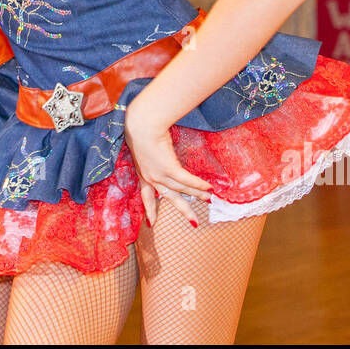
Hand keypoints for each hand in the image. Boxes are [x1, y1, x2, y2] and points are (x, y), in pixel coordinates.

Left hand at [123, 100, 211, 227]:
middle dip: (184, 210)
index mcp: (142, 173)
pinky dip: (199, 184)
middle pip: (170, 198)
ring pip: (181, 189)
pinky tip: (209, 188)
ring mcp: (159, 174)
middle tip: (195, 223)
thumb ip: (150, 155)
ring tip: (209, 199)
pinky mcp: (169, 168)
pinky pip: (187, 180)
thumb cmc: (140, 129)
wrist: (141, 125)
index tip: (151, 223)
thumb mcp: (141, 146)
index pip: (146, 196)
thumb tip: (160, 155)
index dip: (150, 210)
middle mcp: (150, 177)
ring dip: (197, 194)